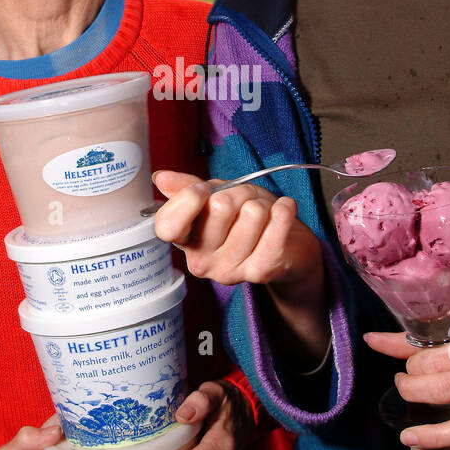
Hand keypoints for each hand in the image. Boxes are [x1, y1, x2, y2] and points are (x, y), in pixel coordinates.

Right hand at [152, 169, 328, 357]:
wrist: (287, 247)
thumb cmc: (247, 219)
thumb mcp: (215, 196)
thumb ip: (188, 188)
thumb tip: (161, 178)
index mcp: (185, 240)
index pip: (168, 225)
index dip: (187, 200)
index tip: (203, 190)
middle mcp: (202, 260)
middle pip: (219, 206)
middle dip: (239, 193)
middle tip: (245, 204)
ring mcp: (230, 270)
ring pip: (252, 212)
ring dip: (264, 204)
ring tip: (264, 216)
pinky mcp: (260, 271)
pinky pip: (275, 227)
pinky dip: (284, 210)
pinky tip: (284, 210)